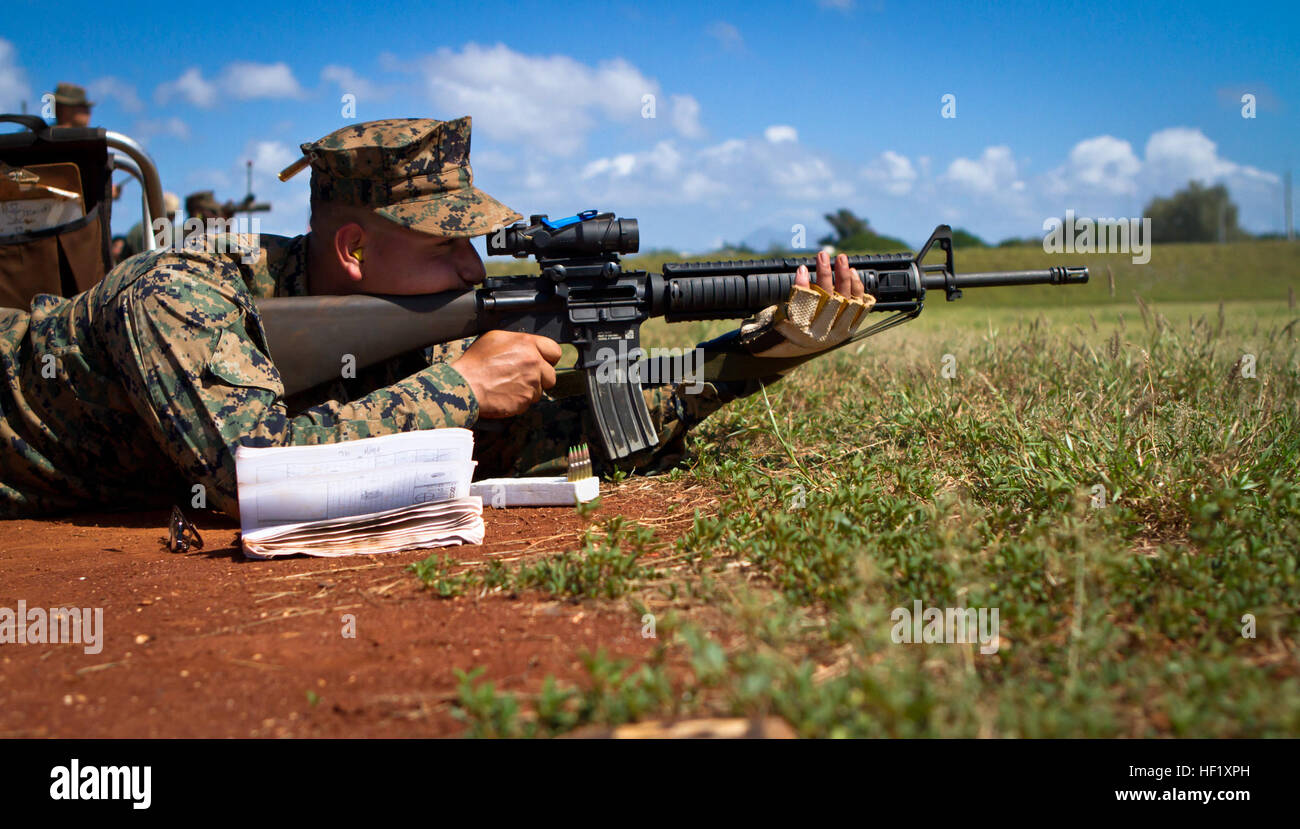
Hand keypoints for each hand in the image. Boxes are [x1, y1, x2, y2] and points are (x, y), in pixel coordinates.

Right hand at [450, 330, 561, 417]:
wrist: (465, 386)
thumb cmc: (475, 362)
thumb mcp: (495, 338)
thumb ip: (518, 341)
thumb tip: (528, 344)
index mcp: (527, 344)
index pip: (554, 351)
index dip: (548, 358)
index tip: (542, 362)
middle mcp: (533, 362)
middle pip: (550, 374)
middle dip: (540, 377)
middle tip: (522, 377)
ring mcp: (531, 383)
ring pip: (540, 390)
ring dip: (529, 390)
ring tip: (509, 385)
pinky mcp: (525, 400)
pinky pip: (529, 402)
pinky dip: (520, 400)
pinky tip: (505, 394)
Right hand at [739, 250, 873, 357]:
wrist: (806, 348)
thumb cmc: (794, 330)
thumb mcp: (787, 317)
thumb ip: (796, 296)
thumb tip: (801, 270)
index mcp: (807, 334)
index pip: (808, 305)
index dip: (804, 285)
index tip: (801, 268)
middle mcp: (827, 333)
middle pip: (830, 299)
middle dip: (826, 274)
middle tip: (822, 255)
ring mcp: (842, 330)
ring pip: (848, 300)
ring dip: (845, 277)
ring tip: (841, 259)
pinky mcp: (852, 326)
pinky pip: (860, 305)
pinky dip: (858, 287)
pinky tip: (852, 272)